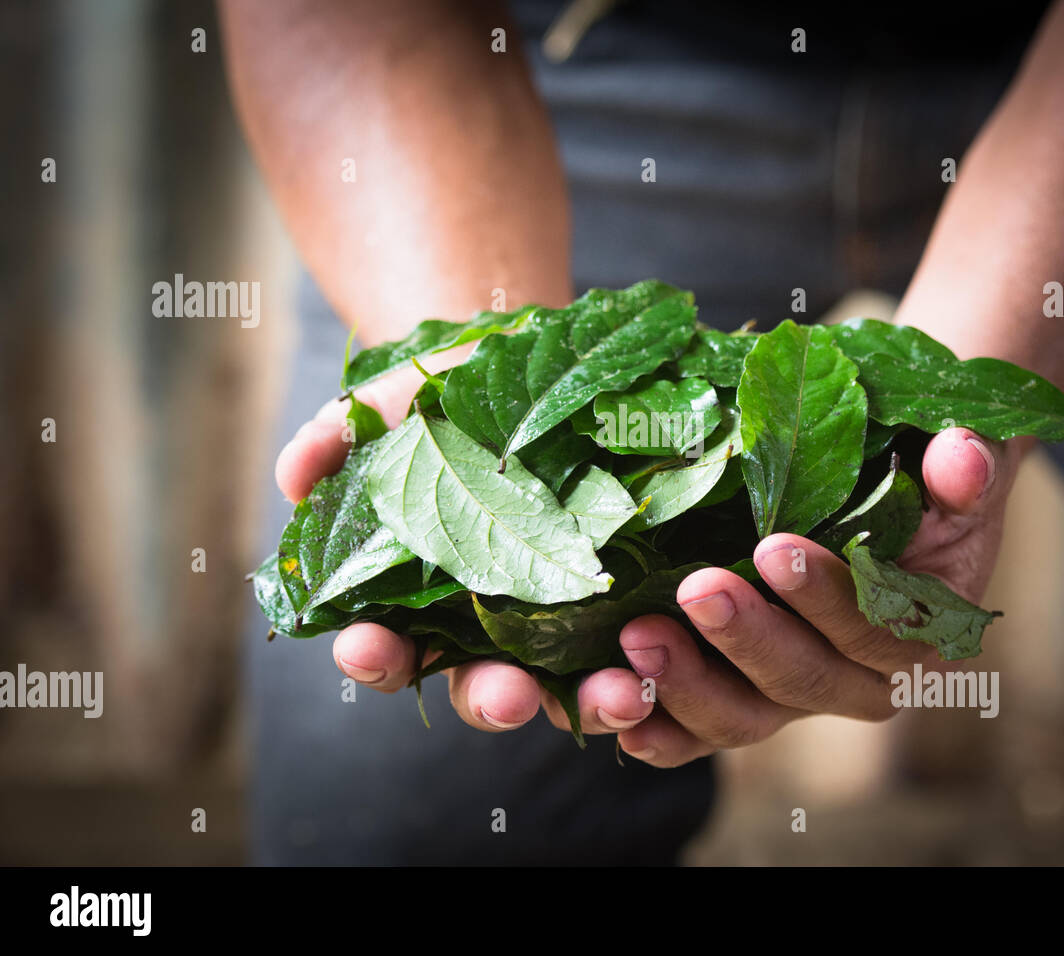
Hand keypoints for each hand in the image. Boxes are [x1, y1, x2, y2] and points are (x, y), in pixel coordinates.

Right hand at [279, 344, 655, 736]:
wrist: (527, 369)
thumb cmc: (444, 401)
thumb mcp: (390, 408)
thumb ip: (335, 439)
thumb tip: (293, 473)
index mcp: (420, 601)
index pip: (388, 650)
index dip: (374, 656)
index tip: (365, 646)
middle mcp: (488, 628)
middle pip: (483, 687)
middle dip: (493, 697)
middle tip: (509, 695)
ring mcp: (557, 623)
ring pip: (568, 687)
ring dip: (589, 703)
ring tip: (619, 692)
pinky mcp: (619, 603)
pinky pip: (635, 651)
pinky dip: (651, 668)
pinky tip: (666, 663)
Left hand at [614, 427, 1024, 766]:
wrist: (872, 507)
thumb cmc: (912, 489)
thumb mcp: (944, 474)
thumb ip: (961, 473)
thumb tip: (963, 456)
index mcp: (910, 633)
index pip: (874, 629)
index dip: (828, 597)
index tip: (775, 547)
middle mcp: (849, 680)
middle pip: (801, 681)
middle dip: (748, 638)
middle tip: (698, 588)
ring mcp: (784, 696)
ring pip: (743, 719)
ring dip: (689, 686)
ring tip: (639, 636)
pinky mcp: (731, 697)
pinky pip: (694, 734)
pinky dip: (660, 731)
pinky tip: (621, 714)